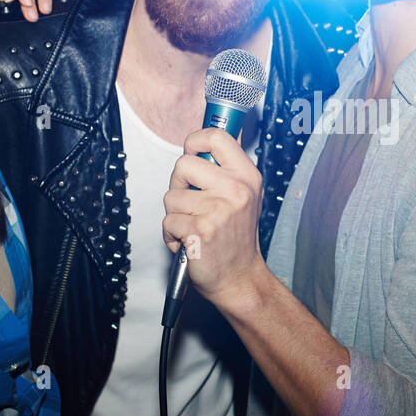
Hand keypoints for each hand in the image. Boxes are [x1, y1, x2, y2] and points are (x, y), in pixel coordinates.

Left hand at [162, 128, 266, 308]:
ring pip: (171, 196)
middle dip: (178, 184)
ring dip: (175, 214)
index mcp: (247, 176)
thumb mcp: (244, 196)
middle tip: (191, 201)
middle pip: (184, 163)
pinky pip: (167, 221)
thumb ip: (224, 170)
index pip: (217, 137)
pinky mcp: (200, 231)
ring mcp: (218, 210)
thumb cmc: (236, 238)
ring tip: (193, 226)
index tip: (192, 152)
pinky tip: (189, 241)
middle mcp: (236, 190)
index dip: (196, 141)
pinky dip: (171, 234)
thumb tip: (199, 144)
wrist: (240, 277)